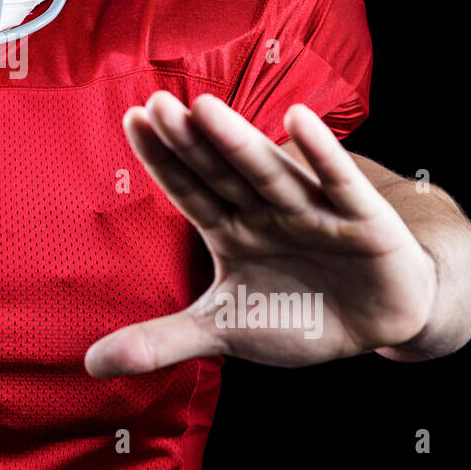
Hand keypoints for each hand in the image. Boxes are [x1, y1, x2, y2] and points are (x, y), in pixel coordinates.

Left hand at [84, 92, 436, 376]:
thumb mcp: (224, 330)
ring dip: (239, 143)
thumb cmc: (299, 313)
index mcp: (231, 228)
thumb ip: (161, 339)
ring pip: (268, 174)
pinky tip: (299, 121)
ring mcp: (312, 211)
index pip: (189, 188)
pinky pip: (339, 185)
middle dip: (190, 143)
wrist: (381, 320)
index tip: (133, 118)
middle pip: (221, 172)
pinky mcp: (362, 221)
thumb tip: (89, 363)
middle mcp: (265, 211)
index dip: (163, 158)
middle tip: (159, 105)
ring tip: (205, 109)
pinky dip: (323, 156)